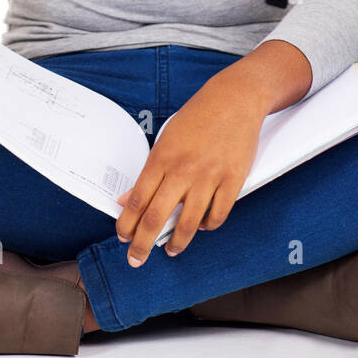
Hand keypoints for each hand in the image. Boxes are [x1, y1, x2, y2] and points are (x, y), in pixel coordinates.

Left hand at [114, 63, 268, 265]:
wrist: (235, 99)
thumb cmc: (198, 116)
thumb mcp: (166, 138)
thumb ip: (149, 171)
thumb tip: (129, 199)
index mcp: (162, 157)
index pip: (138, 200)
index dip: (128, 224)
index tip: (123, 236)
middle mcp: (184, 170)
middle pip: (158, 217)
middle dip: (143, 244)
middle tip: (136, 259)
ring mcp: (210, 176)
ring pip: (189, 223)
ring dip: (177, 242)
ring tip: (171, 250)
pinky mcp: (233, 180)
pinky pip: (218, 214)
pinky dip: (208, 225)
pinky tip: (202, 226)